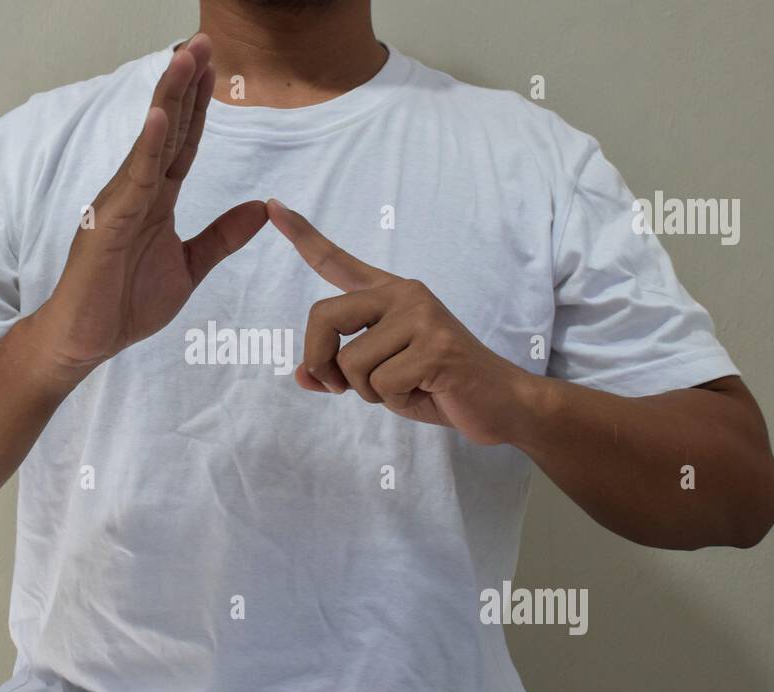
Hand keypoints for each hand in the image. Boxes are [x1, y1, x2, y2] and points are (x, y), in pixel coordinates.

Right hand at [32, 34, 267, 378]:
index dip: (198, 105)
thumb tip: (260, 208)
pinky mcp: (109, 223)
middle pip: (167, 128)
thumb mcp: (189, 267)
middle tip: (202, 41)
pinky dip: (148, 146)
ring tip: (185, 59)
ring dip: (169, 99)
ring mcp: (120, 202)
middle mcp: (136, 191)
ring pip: (150, 142)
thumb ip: (221, 237)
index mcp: (156, 199)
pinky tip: (161, 117)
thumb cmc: (125, 304)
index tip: (214, 67)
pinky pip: (135, 179)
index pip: (182, 143)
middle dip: (184, 84)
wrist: (87, 340)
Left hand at [266, 199, 538, 445]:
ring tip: (407, 387)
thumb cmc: (439, 386)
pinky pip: (382, 384)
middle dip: (320, 360)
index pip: (337, 261)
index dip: (303, 236)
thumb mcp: (381, 379)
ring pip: (351, 363)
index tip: (272, 206)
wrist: (501, 404)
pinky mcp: (435, 346)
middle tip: (338, 388)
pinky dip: (396, 402)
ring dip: (370, 393)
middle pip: (323, 316)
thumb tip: (299, 376)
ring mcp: (422, 316)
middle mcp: (404, 294)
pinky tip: (425, 392)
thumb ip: (341, 371)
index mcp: (390, 295)